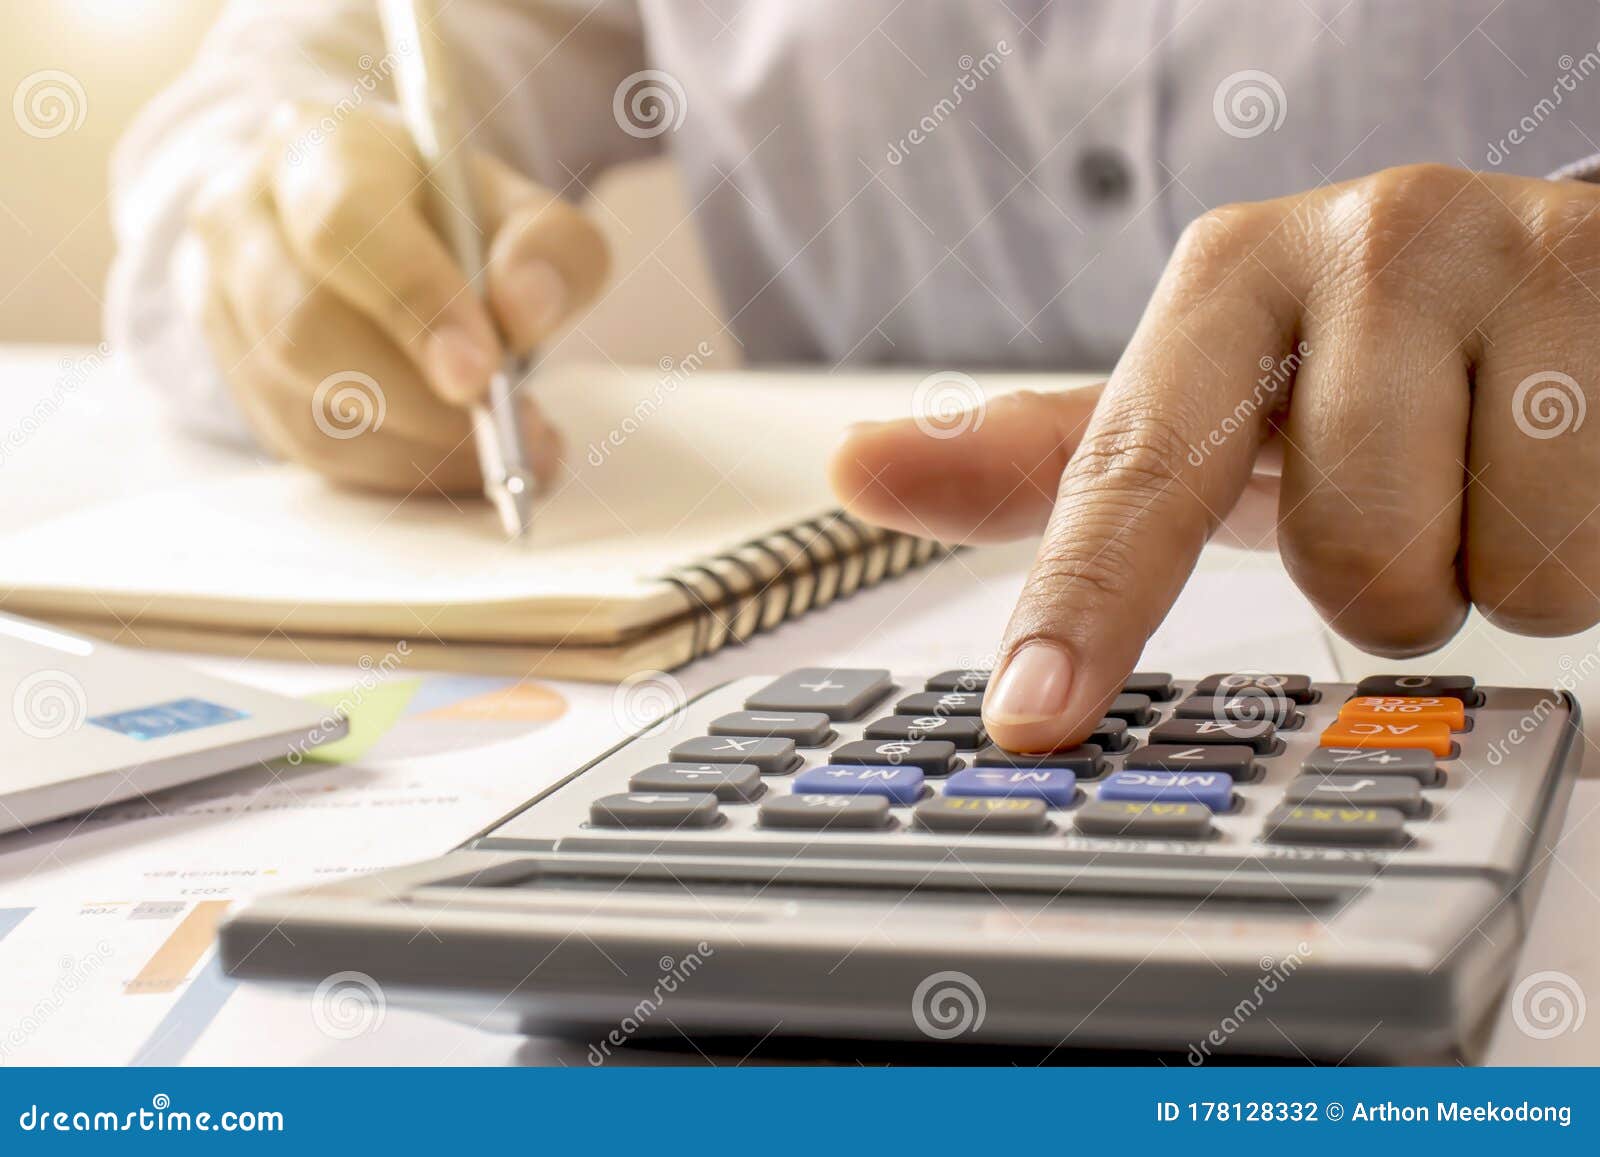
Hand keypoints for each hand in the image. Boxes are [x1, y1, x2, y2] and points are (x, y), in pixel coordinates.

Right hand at [191, 104, 609, 492]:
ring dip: (420, 447)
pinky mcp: (239, 383)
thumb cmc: (450, 218)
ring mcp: (223, 306)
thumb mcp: (521, 209)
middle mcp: (243, 218)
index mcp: (318, 147)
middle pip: (303, 327)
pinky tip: (463, 464)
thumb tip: (526, 310)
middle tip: (511, 430)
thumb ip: (548, 248)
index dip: (412, 304)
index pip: (343, 224)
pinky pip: (311, 452)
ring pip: (304, 406)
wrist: (376, 230)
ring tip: (511, 449)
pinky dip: (400, 472)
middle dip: (417, 397)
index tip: (481, 373)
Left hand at [832, 163, 1599, 750]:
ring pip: (1488, 573)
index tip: (1031, 718)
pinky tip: (1573, 456)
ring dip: (1493, 565)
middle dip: (1385, 576)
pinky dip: (1590, 548)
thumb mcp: (1210, 406)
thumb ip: (1050, 458)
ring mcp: (1525, 255)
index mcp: (1232, 276)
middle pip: (1347, 558)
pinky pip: (1591, 552)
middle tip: (1410, 488)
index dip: (1084, 607)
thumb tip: (860, 463)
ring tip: (1495, 466)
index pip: (1134, 471)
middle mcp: (1369, 241)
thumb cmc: (1369, 368)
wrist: (1577, 296)